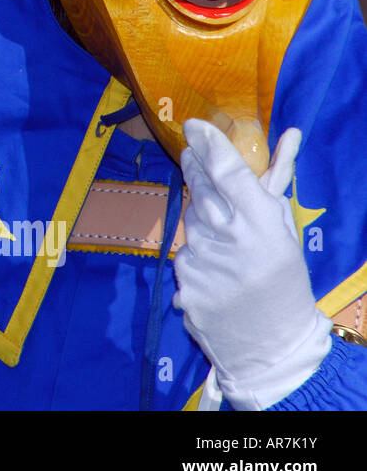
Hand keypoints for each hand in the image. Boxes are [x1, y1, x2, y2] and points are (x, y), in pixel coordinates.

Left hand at [173, 118, 330, 409]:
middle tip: (192, 151)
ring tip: (223, 239)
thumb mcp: (286, 231)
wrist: (270, 346)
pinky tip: (214, 269)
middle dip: (194, 166)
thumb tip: (287, 133)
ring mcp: (201, 264)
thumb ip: (276, 181)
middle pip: (199, 187)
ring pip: (189, 221)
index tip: (194, 124)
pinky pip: (183, 254)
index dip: (209, 143)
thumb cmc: (283, 282)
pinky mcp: (182, 285)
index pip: (228, 172)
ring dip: (200, 220)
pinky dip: (196, 254)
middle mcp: (229, 241)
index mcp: (262, 225)